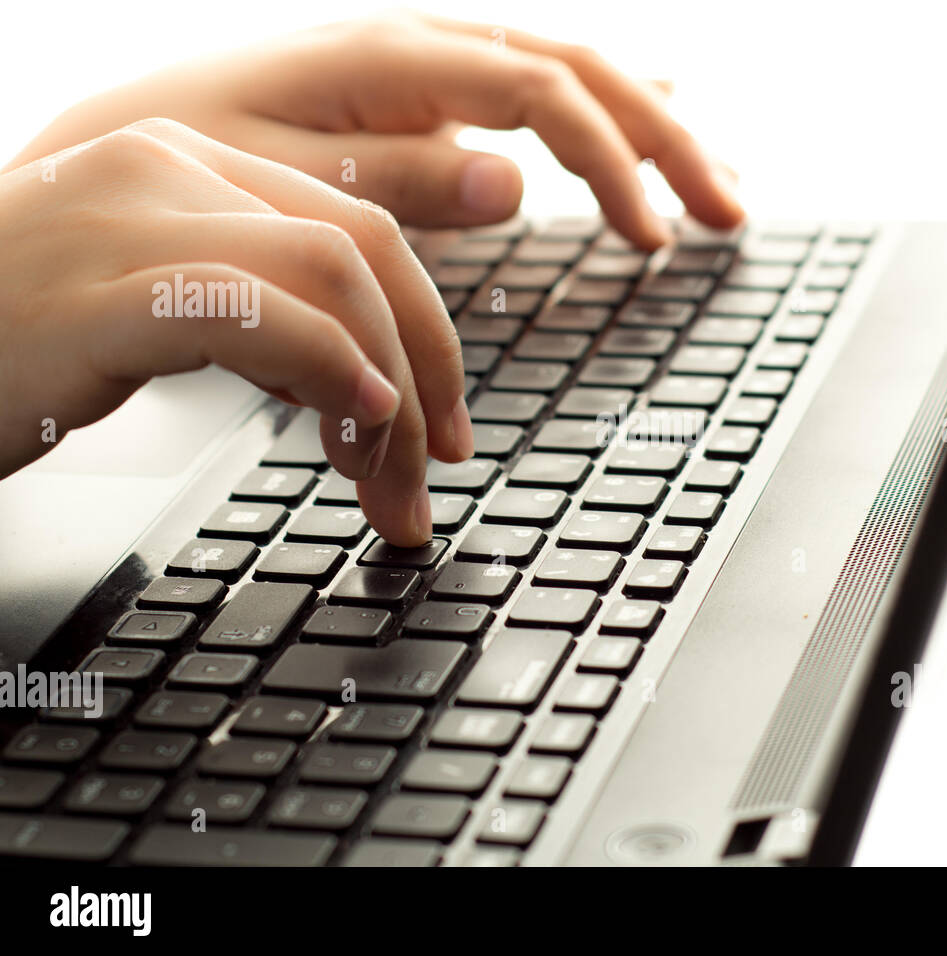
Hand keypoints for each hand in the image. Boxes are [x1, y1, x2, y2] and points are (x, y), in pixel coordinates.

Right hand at [0, 118, 459, 545]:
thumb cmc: (3, 342)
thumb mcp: (150, 307)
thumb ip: (256, 311)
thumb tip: (365, 378)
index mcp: (191, 167)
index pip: (363, 231)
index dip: (430, 333)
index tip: (443, 425)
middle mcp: (167, 169)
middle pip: (367, 253)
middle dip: (427, 373)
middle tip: (430, 472)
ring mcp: (126, 220)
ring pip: (332, 275)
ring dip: (389, 394)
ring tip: (387, 483)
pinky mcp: (92, 292)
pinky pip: (251, 311)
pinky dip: (326, 368)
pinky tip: (351, 424)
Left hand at [7, 11, 744, 245]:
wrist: (118, 148)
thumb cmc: (183, 168)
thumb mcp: (278, 179)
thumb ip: (398, 176)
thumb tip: (514, 179)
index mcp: (392, 60)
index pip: (542, 93)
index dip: (614, 161)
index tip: (653, 238)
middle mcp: (422, 51)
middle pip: (581, 72)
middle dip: (666, 142)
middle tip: (728, 213)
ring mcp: (428, 73)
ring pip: (570, 76)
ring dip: (652, 130)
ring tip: (714, 185)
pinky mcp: (426, 101)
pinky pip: (535, 95)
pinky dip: (601, 120)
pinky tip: (643, 125)